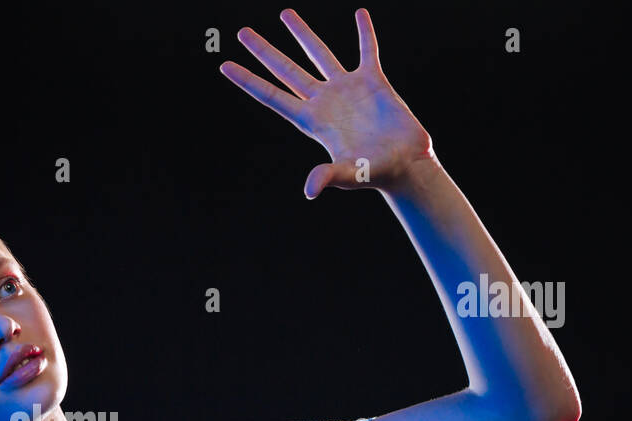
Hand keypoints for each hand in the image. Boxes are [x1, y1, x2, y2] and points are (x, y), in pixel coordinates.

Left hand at [220, 8, 432, 197]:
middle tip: (242, 33)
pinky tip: (359, 13)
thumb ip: (328, 176)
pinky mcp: (373, 82)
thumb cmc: (376, 173)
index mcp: (312, 120)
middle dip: (263, 51)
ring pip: (319, 54)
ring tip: (284, 14)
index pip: (272, 96)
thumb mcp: (348, 174)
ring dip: (303, 33)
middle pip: (286, 70)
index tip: (225, 65)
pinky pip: (366, 51)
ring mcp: (347, 89)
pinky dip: (364, 33)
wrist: (406, 164)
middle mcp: (324, 101)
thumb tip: (310, 190)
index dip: (248, 81)